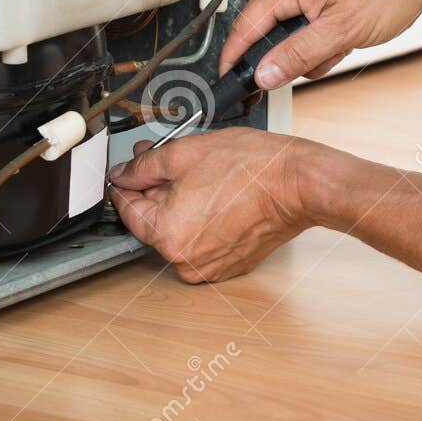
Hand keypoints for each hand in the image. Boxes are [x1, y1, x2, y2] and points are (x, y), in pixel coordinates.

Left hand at [108, 128, 338, 282]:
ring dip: (180, 205)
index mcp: (168, 236)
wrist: (297, 183)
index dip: (126, 184)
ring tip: (198, 174)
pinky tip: (216, 194)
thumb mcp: (184, 153)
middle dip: (156, 190)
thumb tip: (124, 175)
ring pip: (179, 231)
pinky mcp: (230, 265)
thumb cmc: (252, 169)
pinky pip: (202, 241)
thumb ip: (144, 166)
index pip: (128, 211)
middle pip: (154, 221)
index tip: (128, 171)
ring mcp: (210, 267)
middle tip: (166, 161)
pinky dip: (203, 220)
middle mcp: (186, 261)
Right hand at [222, 0, 421, 88]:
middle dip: (293, 52)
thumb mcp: (344, 31)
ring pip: (288, 28)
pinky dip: (320, 32)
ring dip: (312, 45)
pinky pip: (303, 17)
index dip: (235, 60)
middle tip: (327, 54)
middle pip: (267, 29)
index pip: (245, 26)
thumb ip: (298, 55)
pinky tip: (344, 29)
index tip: (229, 85)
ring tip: (344, 37)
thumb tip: (263, 75)